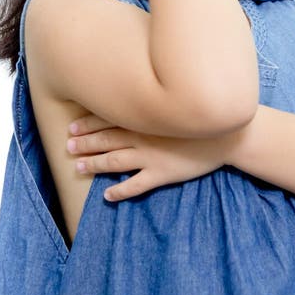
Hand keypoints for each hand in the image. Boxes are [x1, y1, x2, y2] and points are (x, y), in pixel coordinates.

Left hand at [67, 114, 229, 201]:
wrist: (227, 135)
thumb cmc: (201, 117)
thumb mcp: (175, 104)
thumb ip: (154, 104)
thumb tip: (134, 99)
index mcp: (146, 118)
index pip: (109, 119)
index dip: (88, 123)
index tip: (71, 126)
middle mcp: (144, 136)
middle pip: (106, 140)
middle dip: (84, 143)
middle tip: (68, 147)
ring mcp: (151, 157)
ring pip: (115, 161)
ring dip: (94, 165)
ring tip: (78, 168)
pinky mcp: (162, 174)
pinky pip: (136, 185)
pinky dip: (119, 191)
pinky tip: (107, 195)